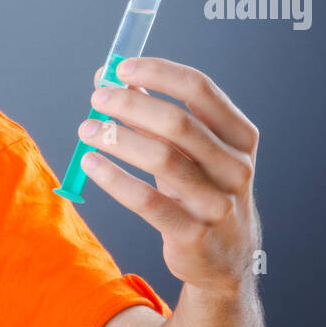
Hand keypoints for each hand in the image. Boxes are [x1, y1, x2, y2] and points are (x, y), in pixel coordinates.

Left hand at [80, 57, 260, 293]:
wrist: (224, 259)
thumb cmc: (201, 192)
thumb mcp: (190, 152)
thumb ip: (155, 115)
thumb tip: (112, 77)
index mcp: (239, 136)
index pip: (200, 90)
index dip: (158, 74)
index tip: (121, 67)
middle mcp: (235, 167)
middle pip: (178, 123)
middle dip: (131, 105)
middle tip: (97, 98)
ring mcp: (217, 203)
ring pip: (162, 159)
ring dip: (117, 139)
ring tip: (86, 129)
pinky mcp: (193, 234)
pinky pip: (147, 202)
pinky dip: (114, 179)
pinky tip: (89, 164)